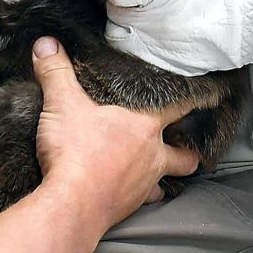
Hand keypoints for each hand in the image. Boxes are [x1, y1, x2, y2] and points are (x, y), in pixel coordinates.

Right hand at [31, 37, 198, 231]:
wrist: (70, 206)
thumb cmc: (76, 154)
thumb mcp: (62, 104)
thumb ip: (56, 72)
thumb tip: (46, 44)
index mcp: (144, 127)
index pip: (179, 108)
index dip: (194, 100)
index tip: (207, 96)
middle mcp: (152, 157)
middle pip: (183, 155)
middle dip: (185, 151)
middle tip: (181, 145)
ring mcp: (142, 186)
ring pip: (164, 183)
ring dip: (161, 178)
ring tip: (154, 173)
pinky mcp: (128, 208)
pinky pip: (141, 203)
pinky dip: (136, 198)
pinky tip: (126, 194)